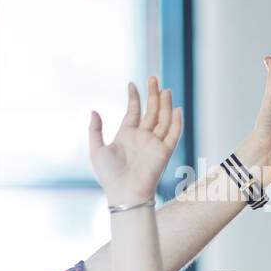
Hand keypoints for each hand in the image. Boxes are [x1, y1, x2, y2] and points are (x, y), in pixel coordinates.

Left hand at [88, 76, 183, 204]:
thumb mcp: (96, 150)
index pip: (133, 112)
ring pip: (163, 119)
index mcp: (126, 136)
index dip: (134, 97)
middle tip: (153, 78)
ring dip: (165, 104)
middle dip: (153, 95)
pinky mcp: (164, 152)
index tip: (132, 84)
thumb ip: (95, 130)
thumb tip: (93, 111)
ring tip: (165, 89)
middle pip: (151, 112)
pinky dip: (176, 122)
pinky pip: (173, 134)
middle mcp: (142, 138)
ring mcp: (154, 144)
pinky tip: (176, 109)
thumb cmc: (108, 175)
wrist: (124, 192)